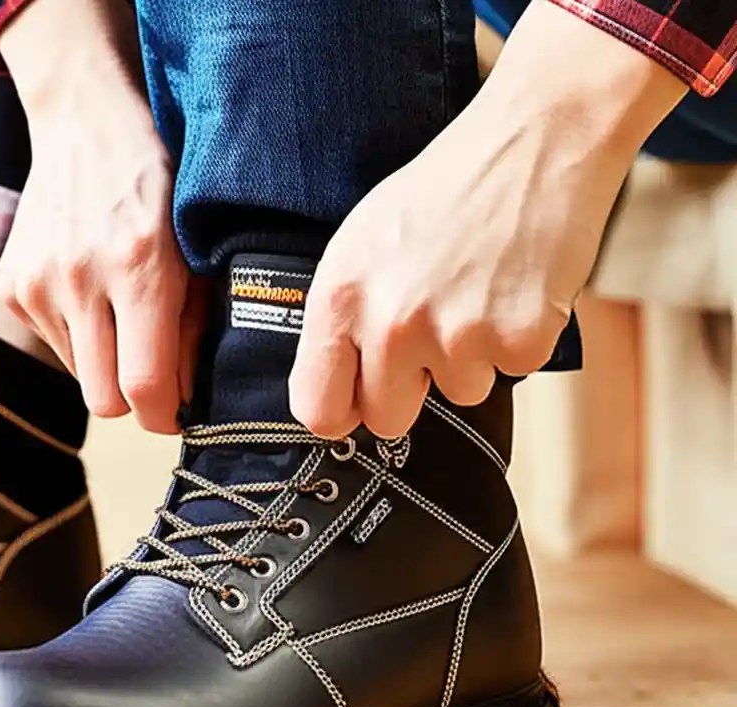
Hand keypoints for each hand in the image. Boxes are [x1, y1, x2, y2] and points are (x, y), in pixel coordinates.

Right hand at [0, 0, 203, 433]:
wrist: (84, 124)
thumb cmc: (158, 183)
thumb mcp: (196, 248)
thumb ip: (195, 324)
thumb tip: (184, 398)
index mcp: (140, 267)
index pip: (144, 387)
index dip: (164, 415)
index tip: (175, 410)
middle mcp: (80, 279)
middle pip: (104, 400)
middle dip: (133, 399)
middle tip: (153, 373)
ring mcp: (38, 283)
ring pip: (78, 376)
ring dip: (103, 362)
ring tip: (120, 310)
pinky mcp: (12, 285)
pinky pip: (52, 344)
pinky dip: (76, 333)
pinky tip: (89, 289)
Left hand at [289, 0, 684, 438]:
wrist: (532, 143)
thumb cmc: (444, 191)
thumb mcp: (362, 243)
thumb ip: (343, 317)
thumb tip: (333, 388)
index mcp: (340, 299)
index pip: (318, 407)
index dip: (341, 410)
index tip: (358, 401)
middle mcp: (390, 325)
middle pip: (387, 419)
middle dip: (411, 388)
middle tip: (434, 327)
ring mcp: (455, 336)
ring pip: (458, 393)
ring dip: (471, 356)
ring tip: (479, 288)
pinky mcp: (518, 339)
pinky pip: (512, 372)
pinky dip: (519, 340)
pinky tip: (515, 287)